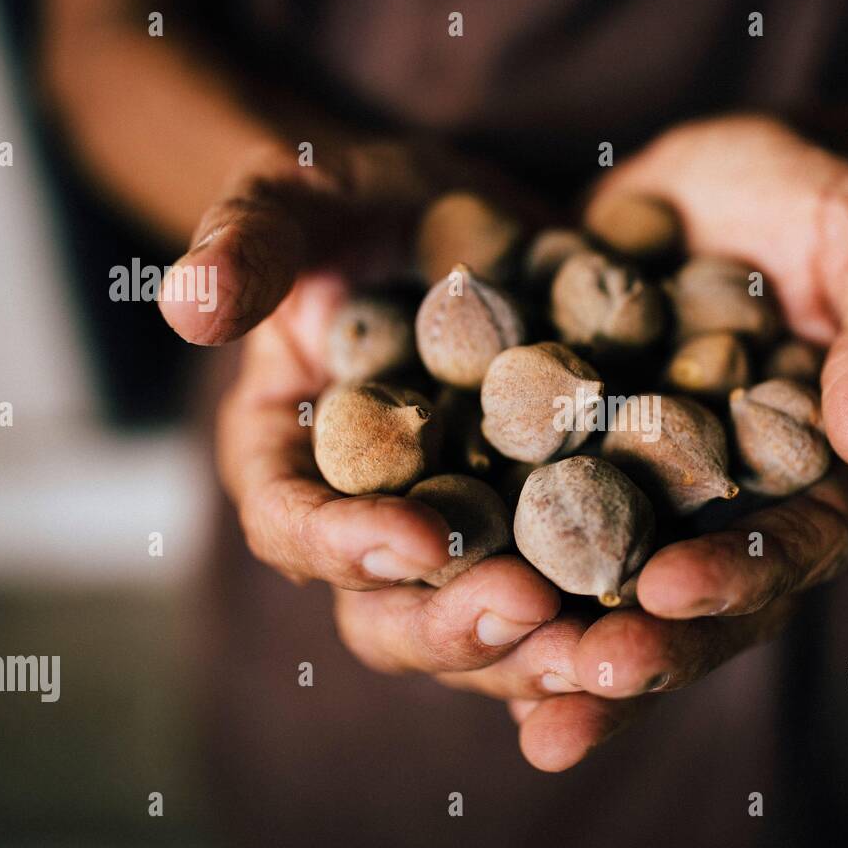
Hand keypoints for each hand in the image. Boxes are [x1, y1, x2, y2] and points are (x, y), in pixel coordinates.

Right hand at [160, 143, 596, 741]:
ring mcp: (463, 536)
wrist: (456, 216)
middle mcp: (371, 521)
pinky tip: (661, 623)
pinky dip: (606, 619)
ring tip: (603, 639)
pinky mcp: (541, 528)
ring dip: (539, 648)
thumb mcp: (301, 199)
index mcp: (291, 461)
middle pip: (390, 612)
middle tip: (528, 607)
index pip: (295, 524)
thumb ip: (250, 243)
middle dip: (454, 623)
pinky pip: (568, 593)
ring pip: (484, 628)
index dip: (346, 544)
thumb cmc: (359, 202)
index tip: (418, 539)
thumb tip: (187, 301)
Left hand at [515, 115, 847, 757]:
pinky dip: (478, 561)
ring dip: (553, 645)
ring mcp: (636, 496)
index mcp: (813, 484)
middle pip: (688, 605)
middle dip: (639, 650)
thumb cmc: (818, 204)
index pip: (787, 551)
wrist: (716, 183)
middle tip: (580, 679)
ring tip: (506, 687)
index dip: (735, 579)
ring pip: (598, 590)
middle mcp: (721, 513)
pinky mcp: (560, 461)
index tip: (670, 591)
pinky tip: (426, 594)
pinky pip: (518, 522)